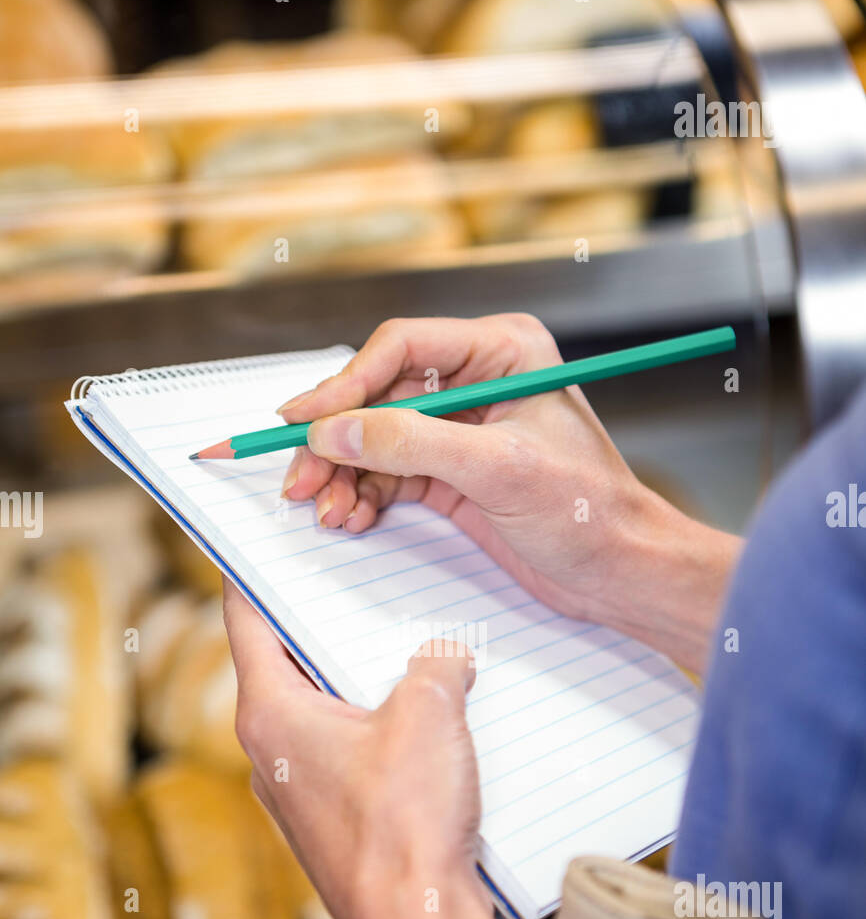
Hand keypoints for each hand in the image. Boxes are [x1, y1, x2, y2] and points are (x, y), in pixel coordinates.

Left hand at [222, 579, 524, 918]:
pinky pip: (349, 756)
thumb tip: (447, 655)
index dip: (255, 572)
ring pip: (324, 713)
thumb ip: (437, 664)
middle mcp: (270, 753)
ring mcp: (298, 793)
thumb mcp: (430, 714)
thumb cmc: (404, 823)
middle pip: (290, 664)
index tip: (262, 538)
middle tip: (367, 584)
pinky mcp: (332, 823)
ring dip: (364, 684)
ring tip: (415, 654)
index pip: (246, 620)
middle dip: (330, 626)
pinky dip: (380, 732)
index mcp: (270, 714)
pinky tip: (432, 728)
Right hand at [278, 314, 739, 674]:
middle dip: (336, 440)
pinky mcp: (452, 472)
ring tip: (326, 512)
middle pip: (378, 395)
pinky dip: (363, 496)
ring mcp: (461, 428)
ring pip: (376, 439)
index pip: (401, 347)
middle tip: (298, 480)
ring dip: (344, 476)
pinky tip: (350, 519)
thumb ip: (413, 442)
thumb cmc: (588, 511)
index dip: (345, 385)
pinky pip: (388, 474)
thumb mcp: (499, 469)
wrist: (619, 571)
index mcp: (503, 350)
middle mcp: (477, 379)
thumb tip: (335, 429)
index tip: (302, 421)